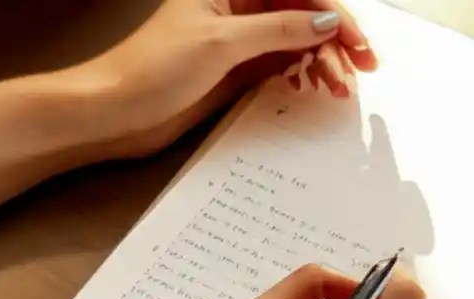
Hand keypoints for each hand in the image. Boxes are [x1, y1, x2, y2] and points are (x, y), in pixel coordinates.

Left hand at [69, 0, 377, 158]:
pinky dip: (303, 75)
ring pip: (298, 41)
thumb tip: (328, 20)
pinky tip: (312, 89)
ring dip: (322, 63)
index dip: (334, 15)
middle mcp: (237, 6)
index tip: (358, 46)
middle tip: (360, 72)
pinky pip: (283, 64)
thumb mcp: (221, 44)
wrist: (113, 112)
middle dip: (335, 41)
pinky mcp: (237, 68)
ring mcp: (239, 38)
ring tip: (336, 90)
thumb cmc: (150, 69)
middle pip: (303, 13)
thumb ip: (279, 29)